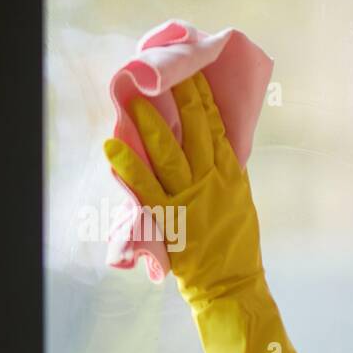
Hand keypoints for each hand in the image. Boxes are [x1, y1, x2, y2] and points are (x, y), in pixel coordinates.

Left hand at [103, 71, 261, 308]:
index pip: (218, 127)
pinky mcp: (169, 218)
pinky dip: (128, 166)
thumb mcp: (240, 200)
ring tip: (134, 99)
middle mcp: (212, 181)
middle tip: (165, 70)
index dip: (203, 98)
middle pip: (196, 130)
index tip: (192, 73)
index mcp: (232, 174)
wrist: (232, 282)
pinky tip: (112, 146)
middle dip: (181, 98)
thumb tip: (213, 144)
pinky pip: (145, 187)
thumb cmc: (236, 242)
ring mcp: (190, 198)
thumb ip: (226, 171)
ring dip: (151, 124)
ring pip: (169, 152)